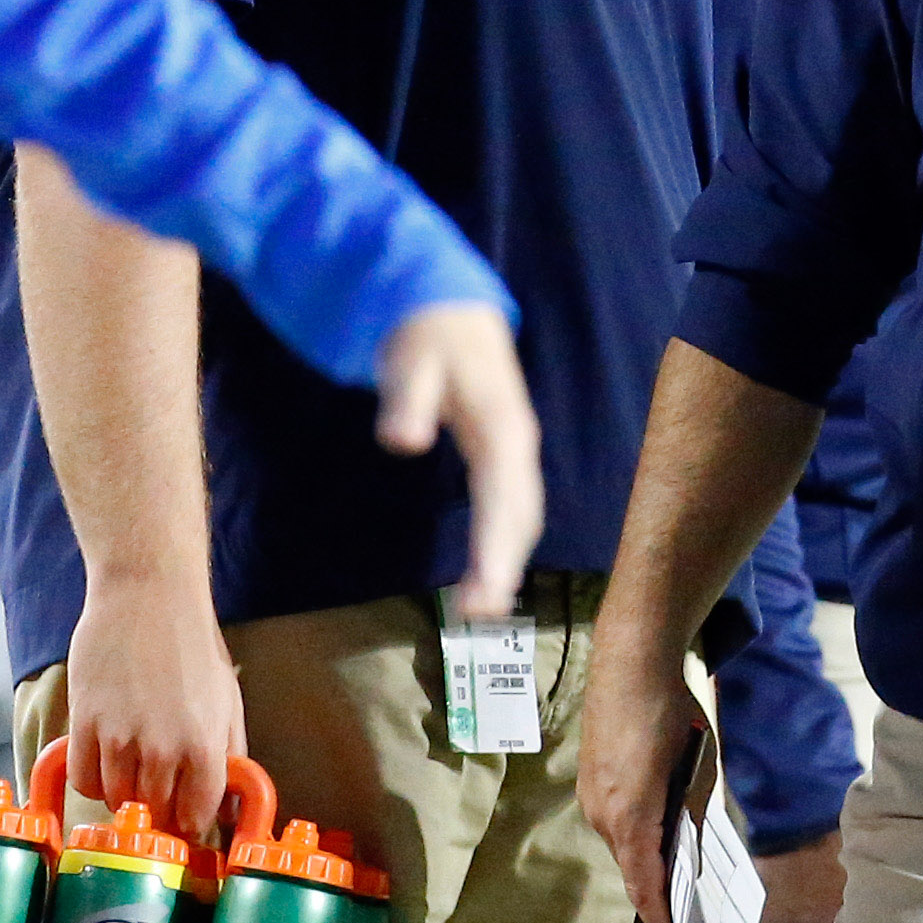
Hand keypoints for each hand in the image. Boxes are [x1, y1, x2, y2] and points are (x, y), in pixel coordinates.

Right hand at [66, 572, 244, 841]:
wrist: (149, 596)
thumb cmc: (193, 644)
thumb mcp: (228, 699)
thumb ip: (228, 752)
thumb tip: (226, 800)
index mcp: (205, 745)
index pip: (195, 816)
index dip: (189, 823)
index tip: (184, 819)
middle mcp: (162, 749)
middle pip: (153, 813)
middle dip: (157, 811)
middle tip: (158, 795)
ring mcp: (119, 738)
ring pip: (115, 800)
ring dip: (124, 795)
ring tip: (132, 771)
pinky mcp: (84, 723)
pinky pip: (82, 779)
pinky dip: (93, 779)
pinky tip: (106, 760)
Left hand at [379, 302, 541, 620]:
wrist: (452, 309)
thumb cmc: (428, 336)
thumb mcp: (411, 359)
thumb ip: (406, 400)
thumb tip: (400, 441)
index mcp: (502, 427)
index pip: (504, 500)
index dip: (496, 550)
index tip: (484, 595)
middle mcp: (517, 444)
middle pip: (520, 514)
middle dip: (504, 565)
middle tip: (479, 613)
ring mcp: (514, 451)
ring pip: (522, 514)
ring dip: (506, 560)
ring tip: (481, 606)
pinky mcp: (503, 455)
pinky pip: (512, 507)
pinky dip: (504, 543)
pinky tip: (488, 571)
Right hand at [578, 637, 708, 922]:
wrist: (629, 664)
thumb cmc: (673, 714)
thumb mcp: (698, 768)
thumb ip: (692, 815)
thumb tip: (693, 852)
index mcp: (631, 816)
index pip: (646, 886)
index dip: (662, 922)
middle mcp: (603, 815)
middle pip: (633, 871)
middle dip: (658, 902)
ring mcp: (591, 799)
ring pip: (623, 849)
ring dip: (648, 870)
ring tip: (677, 894)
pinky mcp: (590, 784)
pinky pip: (615, 827)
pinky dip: (637, 844)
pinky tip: (658, 847)